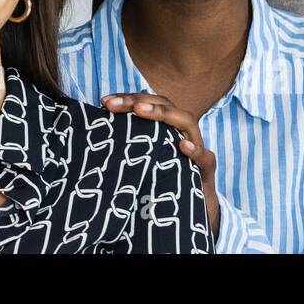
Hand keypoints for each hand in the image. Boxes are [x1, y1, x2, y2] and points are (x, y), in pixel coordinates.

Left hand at [100, 92, 218, 233]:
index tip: (104, 102)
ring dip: (162, 114)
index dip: (126, 99)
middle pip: (163, 105)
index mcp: (165, 124)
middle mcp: (181, 129)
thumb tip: (97, 127)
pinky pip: (205, 156)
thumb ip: (129, 140)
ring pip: (185, 121)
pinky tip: (182, 146)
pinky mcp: (206, 167)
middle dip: (137, 102)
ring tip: (140, 111)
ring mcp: (196, 145)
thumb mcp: (143, 156)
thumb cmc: (162, 175)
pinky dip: (194, 149)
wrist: (192, 205)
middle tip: (114, 104)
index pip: (146, 102)